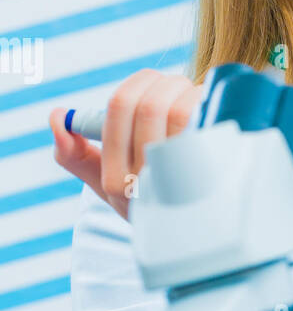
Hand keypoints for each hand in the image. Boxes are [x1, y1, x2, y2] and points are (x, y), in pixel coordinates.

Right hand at [49, 71, 202, 222]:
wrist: (195, 229)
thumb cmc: (146, 197)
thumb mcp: (105, 185)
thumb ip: (74, 155)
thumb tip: (57, 116)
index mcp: (116, 180)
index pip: (119, 107)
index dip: (139, 83)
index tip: (152, 81)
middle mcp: (145, 183)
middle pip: (151, 106)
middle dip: (167, 82)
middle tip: (177, 85)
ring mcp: (182, 180)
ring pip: (182, 111)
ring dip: (190, 91)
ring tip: (195, 95)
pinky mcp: (216, 175)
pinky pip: (211, 124)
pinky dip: (213, 108)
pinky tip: (214, 112)